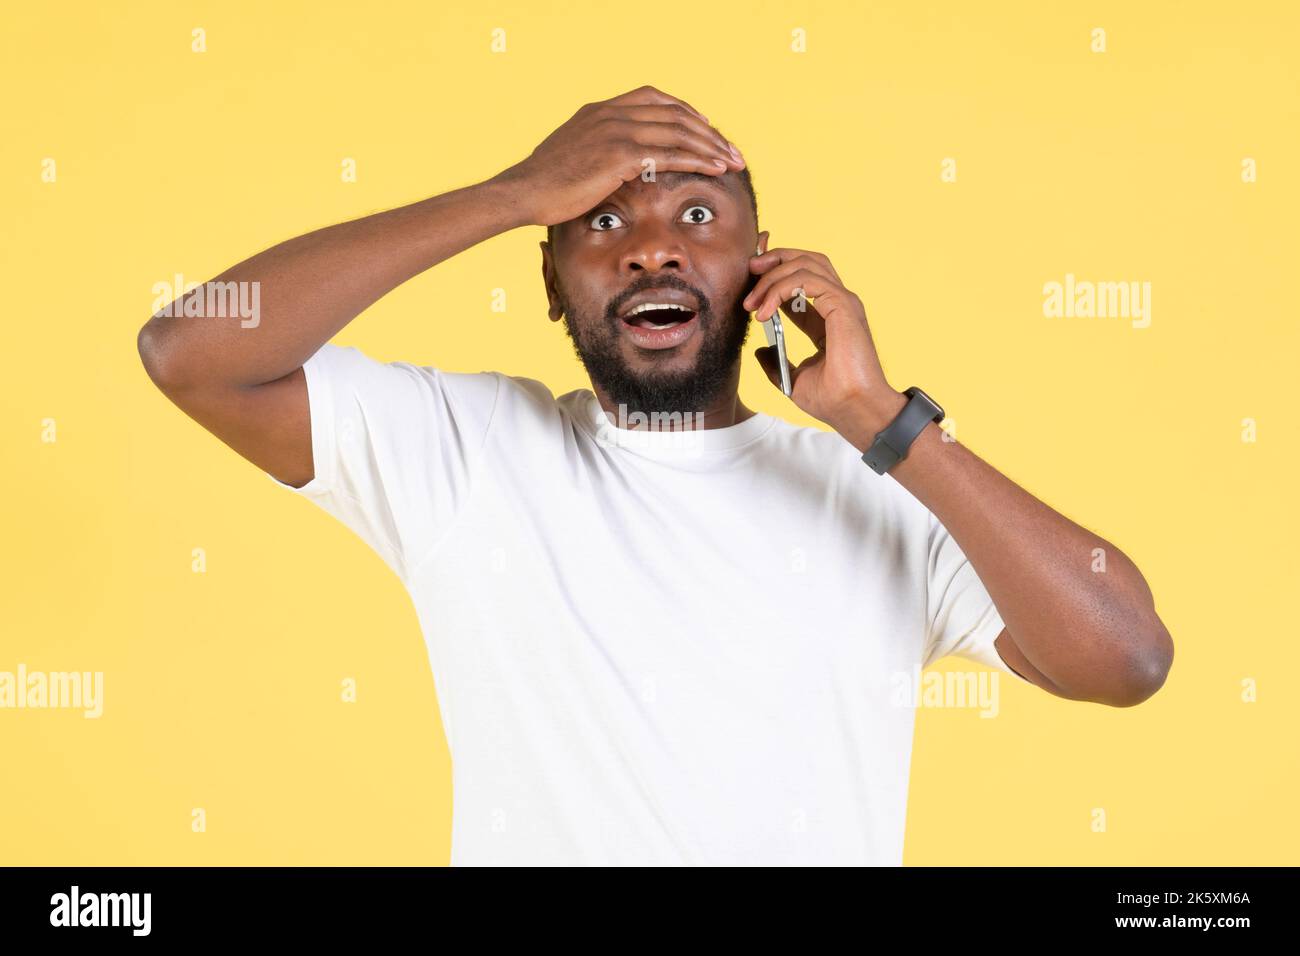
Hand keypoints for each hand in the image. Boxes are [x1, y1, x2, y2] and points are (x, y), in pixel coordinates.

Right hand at [491, 85, 744, 227]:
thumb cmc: (543, 185)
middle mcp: (612, 113)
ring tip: (733, 161)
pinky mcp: (620, 154)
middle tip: (730, 150)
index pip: (655, 99)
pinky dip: (699, 159)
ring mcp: (616, 130)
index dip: (686, 113)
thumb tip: (612, 165)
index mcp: (601, 110)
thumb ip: (596, 150)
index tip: (706, 131)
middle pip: (675, 113)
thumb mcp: (571, 156)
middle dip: (708, 132)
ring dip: (711, 146)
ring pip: (679, 131)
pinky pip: (672, 153)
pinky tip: (717, 168)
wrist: (522, 192)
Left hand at [742, 247, 906, 448]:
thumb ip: (776, 361)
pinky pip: (807, 279)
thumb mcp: (793, 379)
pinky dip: (781, 289)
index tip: (750, 282)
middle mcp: (837, 304)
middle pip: (807, 261)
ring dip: (773, 275)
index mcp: (828, 317)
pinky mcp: (843, 305)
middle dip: (775, 259)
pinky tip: (766, 310)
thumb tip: (760, 350)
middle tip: (750, 271)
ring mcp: (843, 302)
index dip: (775, 274)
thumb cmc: (833, 400)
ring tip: (752, 301)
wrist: (853, 410)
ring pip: (806, 264)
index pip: (802, 281)